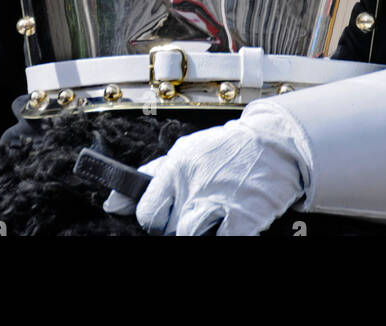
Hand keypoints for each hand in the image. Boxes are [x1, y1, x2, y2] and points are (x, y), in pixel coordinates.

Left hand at [105, 105, 309, 236]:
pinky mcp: (242, 219)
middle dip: (179, 224)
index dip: (153, 218)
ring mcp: (218, 203)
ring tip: (211, 217)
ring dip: (199, 231)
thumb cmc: (225, 150)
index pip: (146, 211)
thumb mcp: (183, 153)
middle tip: (195, 211)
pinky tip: (229, 224)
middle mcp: (194, 185)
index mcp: (177, 167)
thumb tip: (112, 203)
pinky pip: (220, 241)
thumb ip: (148, 178)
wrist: (273, 144)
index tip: (164, 215)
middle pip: (168, 229)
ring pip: (189, 237)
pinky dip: (222, 235)